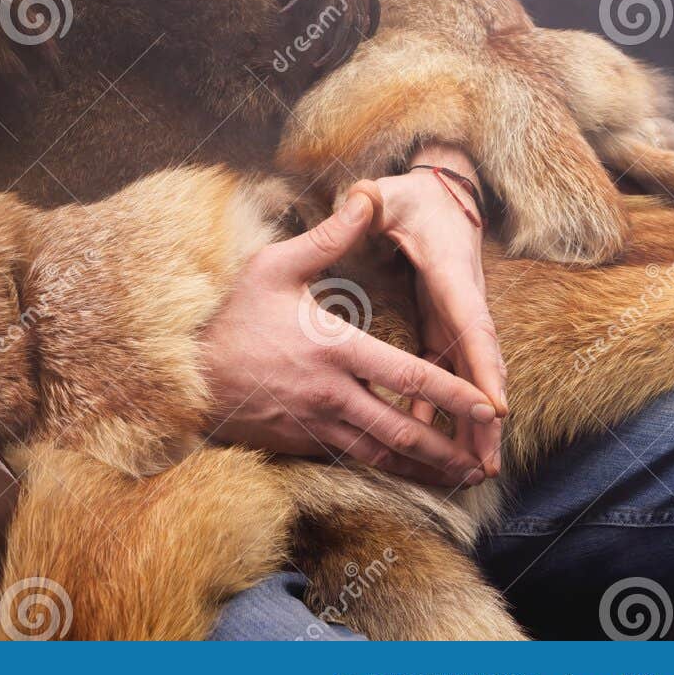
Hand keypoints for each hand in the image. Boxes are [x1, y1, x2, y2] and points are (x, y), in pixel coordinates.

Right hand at [197, 183, 497, 487]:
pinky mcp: (302, 444)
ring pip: (382, 456)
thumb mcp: (275, 266)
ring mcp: (316, 426)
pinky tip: (407, 474)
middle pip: (404, 431)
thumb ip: (328, 237)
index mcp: (334, 350)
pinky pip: (354, 462)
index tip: (490, 406)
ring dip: (424, 469)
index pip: (408, 377)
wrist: (183, 374)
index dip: (454, 394)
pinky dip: (387, 471)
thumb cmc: (231, 315)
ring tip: (459, 478)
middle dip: (449, 451)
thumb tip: (365, 196)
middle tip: (484, 463)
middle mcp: (331, 395)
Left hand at [374, 144, 505, 476]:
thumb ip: (373, 199)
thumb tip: (362, 195)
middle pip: (481, 366)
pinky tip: (431, 443)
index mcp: (451, 273)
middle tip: (487, 461)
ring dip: (472, 422)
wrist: (441, 194)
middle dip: (485, 415)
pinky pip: (446, 372)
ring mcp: (456, 318)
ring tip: (472, 470)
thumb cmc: (412, 196)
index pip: (473, 324)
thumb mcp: (390, 193)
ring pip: (468, 378)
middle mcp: (462, 301)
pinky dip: (444, 408)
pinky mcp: (444, 326)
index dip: (484, 366)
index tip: (495, 407)